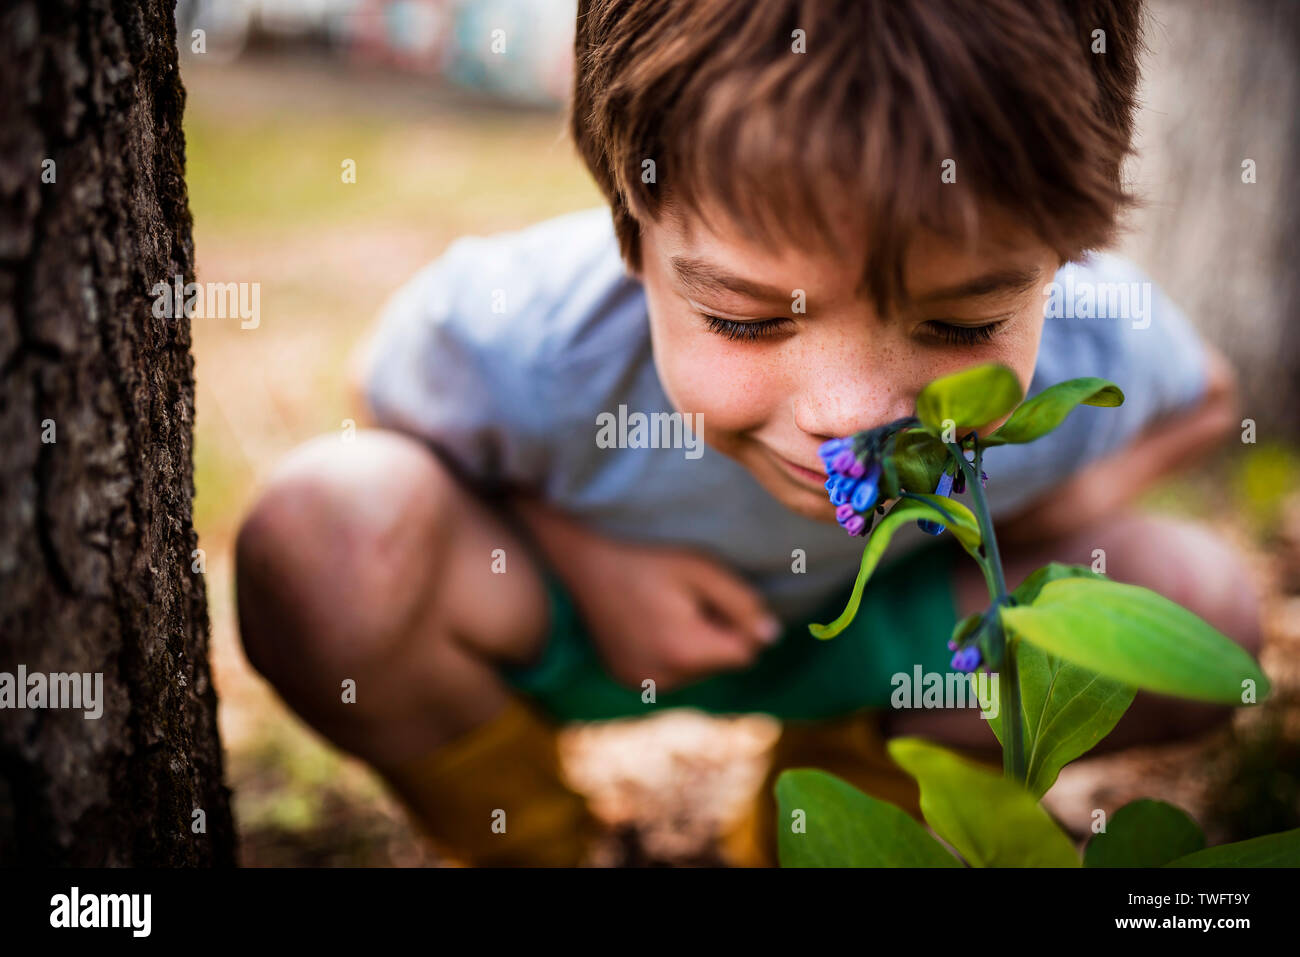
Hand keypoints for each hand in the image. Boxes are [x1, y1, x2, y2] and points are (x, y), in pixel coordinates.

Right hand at [513, 499, 782, 691]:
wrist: (580, 561)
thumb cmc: (644, 556)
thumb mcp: (700, 568)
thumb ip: (742, 603)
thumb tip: (771, 636)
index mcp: (686, 652)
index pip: (745, 653)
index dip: (740, 622)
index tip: (713, 596)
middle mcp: (664, 679)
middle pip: (720, 664)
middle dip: (715, 634)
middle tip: (684, 598)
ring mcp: (641, 683)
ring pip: (695, 671)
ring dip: (693, 645)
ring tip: (663, 608)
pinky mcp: (626, 679)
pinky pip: (669, 673)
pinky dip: (668, 652)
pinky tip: (646, 622)